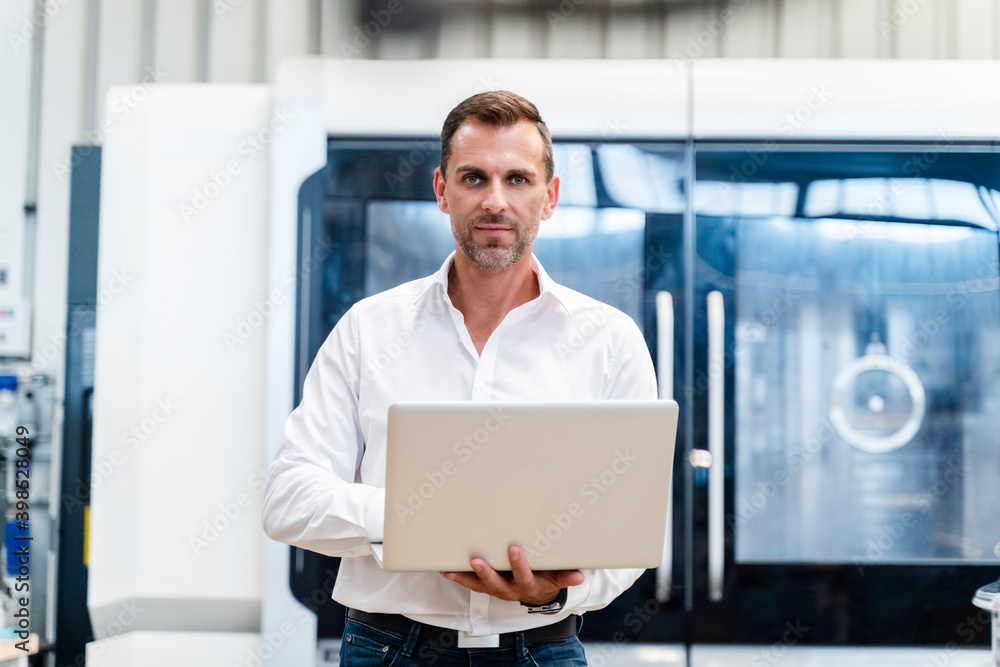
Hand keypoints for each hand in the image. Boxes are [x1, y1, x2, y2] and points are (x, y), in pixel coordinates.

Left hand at [441, 545, 583, 604]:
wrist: (538, 595)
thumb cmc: (546, 579)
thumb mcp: (557, 578)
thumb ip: (566, 577)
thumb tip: (579, 577)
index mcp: (528, 586)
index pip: (523, 576)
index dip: (518, 565)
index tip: (514, 549)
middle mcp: (510, 590)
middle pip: (496, 584)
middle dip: (486, 573)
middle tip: (477, 560)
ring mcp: (497, 589)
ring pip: (480, 586)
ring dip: (466, 577)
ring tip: (451, 569)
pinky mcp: (487, 587)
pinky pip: (471, 584)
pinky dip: (458, 577)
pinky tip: (445, 569)